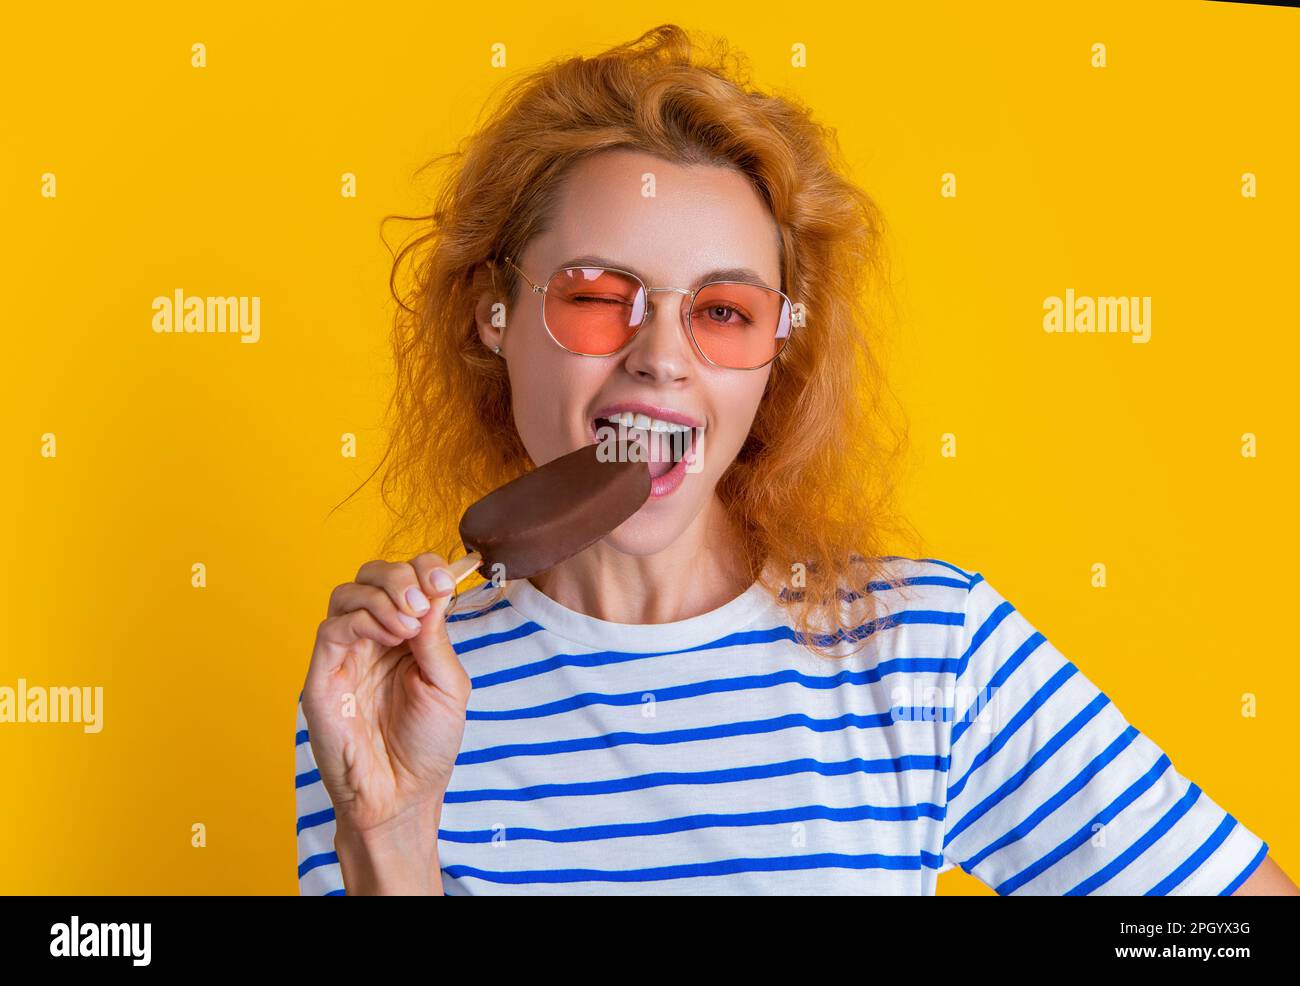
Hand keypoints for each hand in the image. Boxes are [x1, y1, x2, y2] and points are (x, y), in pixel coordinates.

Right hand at [301, 553, 471, 847]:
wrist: (402, 797)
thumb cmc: (426, 746)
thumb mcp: (447, 685)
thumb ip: (436, 637)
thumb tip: (432, 588)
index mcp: (407, 635)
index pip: (406, 579)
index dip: (422, 568)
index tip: (443, 581)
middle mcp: (374, 639)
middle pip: (371, 576)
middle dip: (399, 576)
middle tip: (421, 600)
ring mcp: (346, 655)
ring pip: (347, 594)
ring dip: (382, 596)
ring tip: (408, 625)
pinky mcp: (323, 676)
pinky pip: (332, 629)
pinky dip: (363, 621)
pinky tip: (390, 637)